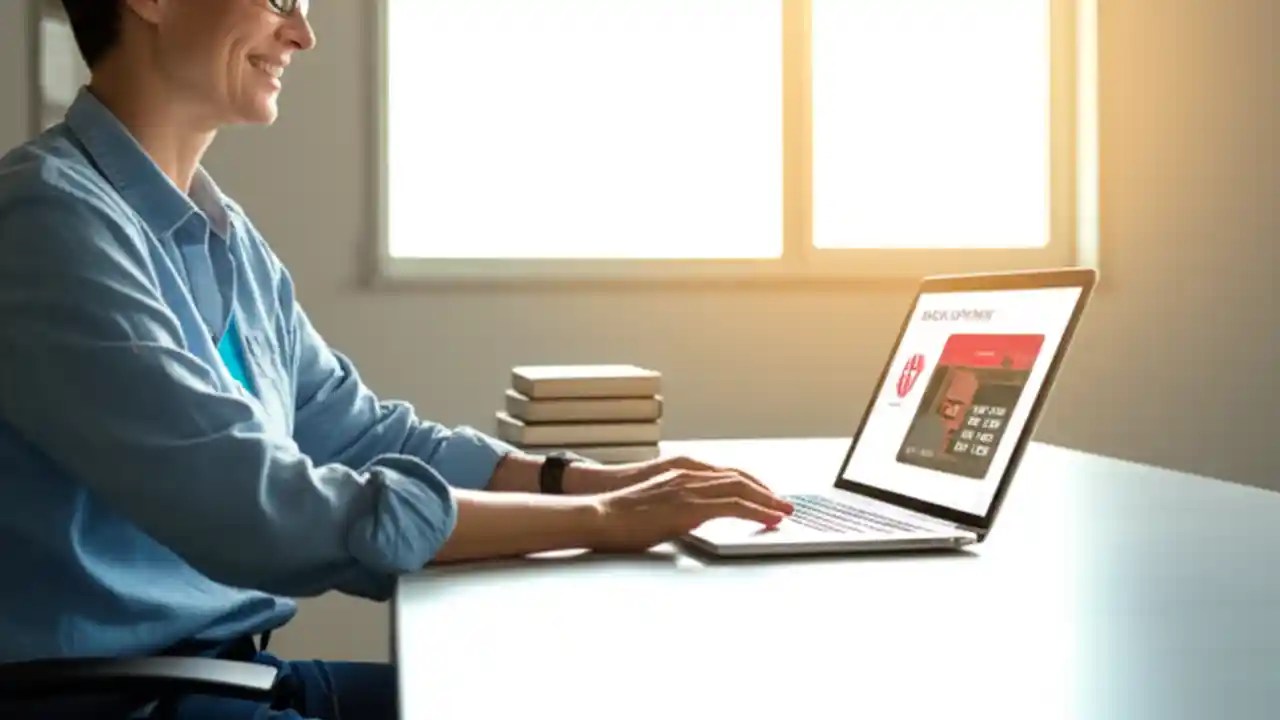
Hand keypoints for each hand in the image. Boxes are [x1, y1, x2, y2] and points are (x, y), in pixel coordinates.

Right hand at [588, 468, 793, 552]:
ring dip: (767, 500)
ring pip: (741, 489)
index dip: (749, 483)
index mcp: (680, 471)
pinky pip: (733, 506)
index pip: (725, 473)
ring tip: (784, 510)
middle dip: (765, 490)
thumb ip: (678, 503)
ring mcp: (690, 488)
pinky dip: (756, 511)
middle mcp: (688, 474)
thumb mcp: (655, 502)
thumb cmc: (620, 515)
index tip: (765, 493)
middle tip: (784, 502)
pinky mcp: (690, 506)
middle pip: (738, 477)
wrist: (599, 515)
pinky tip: (768, 519)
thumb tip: (695, 516)